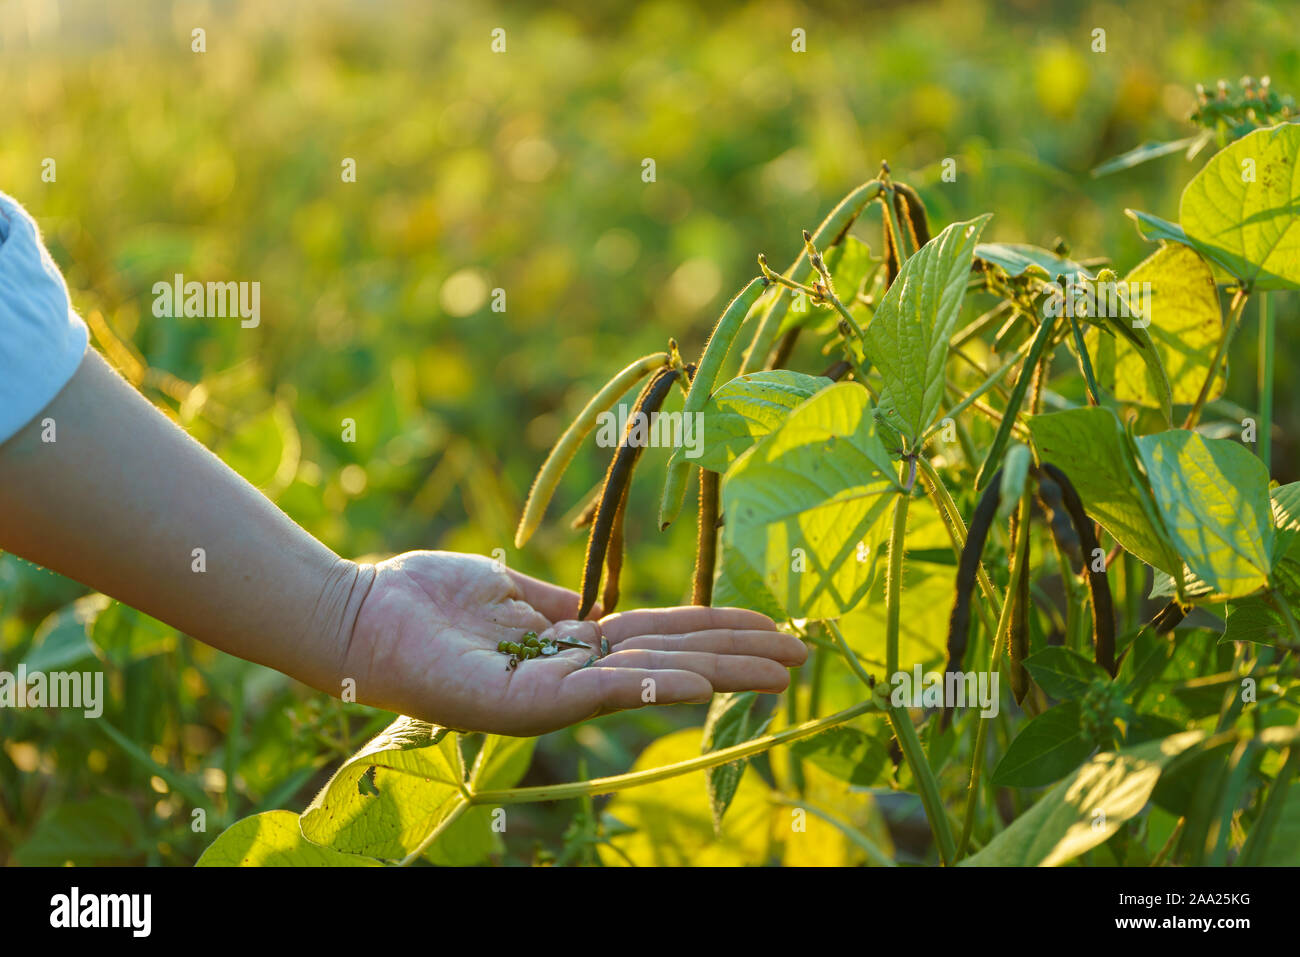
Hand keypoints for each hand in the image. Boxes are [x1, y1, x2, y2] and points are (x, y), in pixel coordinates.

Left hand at [339, 550, 806, 735]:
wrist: (358, 614)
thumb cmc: (422, 597)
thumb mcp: (503, 590)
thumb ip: (551, 603)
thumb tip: (590, 606)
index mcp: (571, 644)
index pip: (662, 636)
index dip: (717, 631)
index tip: (771, 626)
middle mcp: (571, 674)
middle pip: (673, 660)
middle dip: (739, 659)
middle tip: (804, 657)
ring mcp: (551, 693)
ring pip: (650, 680)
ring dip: (716, 675)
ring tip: (777, 673)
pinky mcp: (523, 704)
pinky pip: (598, 693)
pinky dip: (650, 687)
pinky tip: (696, 680)